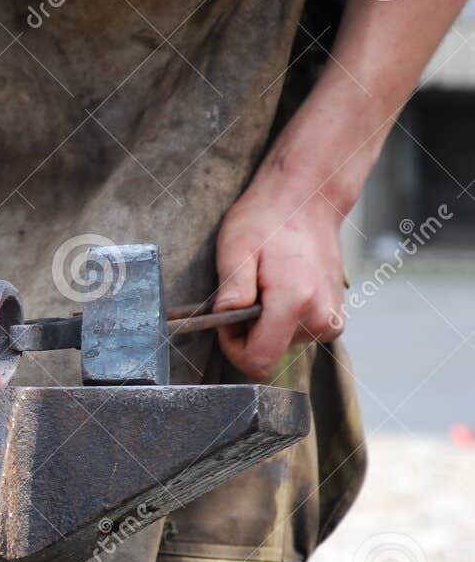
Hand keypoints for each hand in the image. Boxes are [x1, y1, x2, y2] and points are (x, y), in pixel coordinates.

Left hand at [213, 167, 346, 380]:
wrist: (309, 200)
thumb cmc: (268, 219)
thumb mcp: (236, 247)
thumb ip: (232, 290)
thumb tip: (226, 321)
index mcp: (296, 300)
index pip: (257, 360)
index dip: (233, 346)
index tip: (227, 318)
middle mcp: (320, 317)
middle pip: (268, 353)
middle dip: (248, 331)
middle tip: (247, 290)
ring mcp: (331, 320)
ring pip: (281, 345)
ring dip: (265, 323)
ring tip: (267, 283)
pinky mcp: (334, 320)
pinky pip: (296, 335)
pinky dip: (283, 319)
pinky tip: (284, 289)